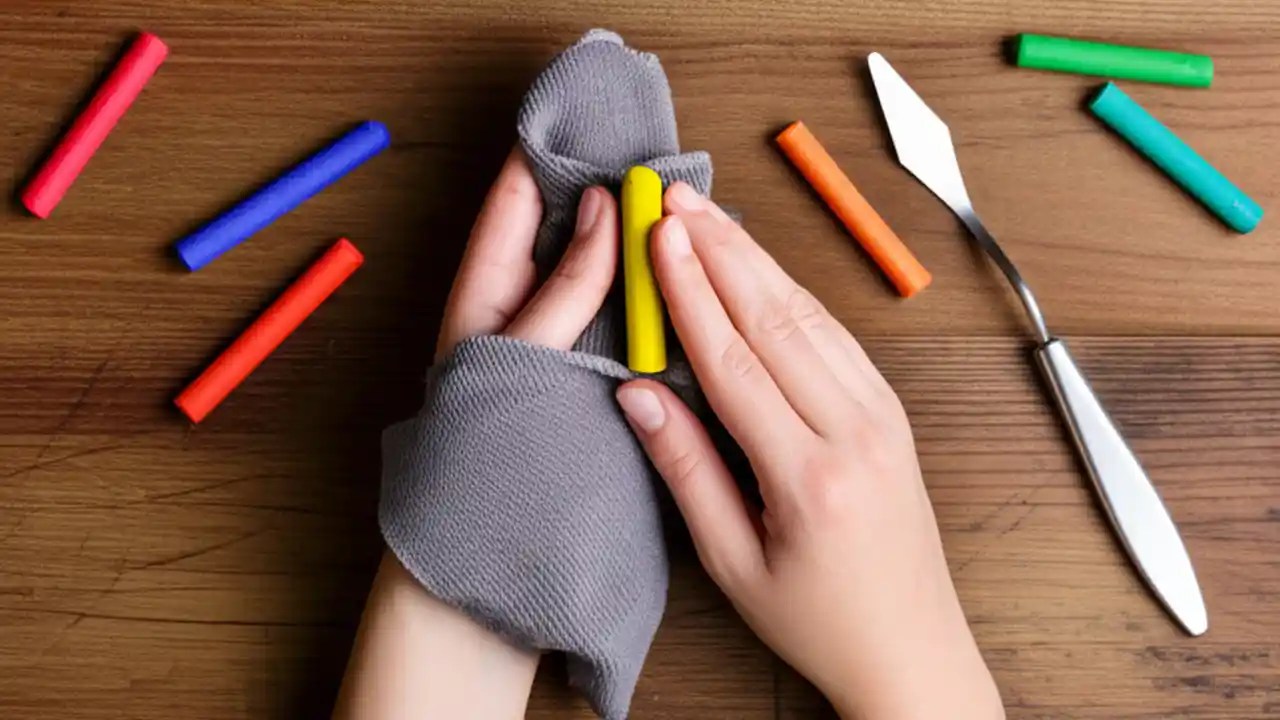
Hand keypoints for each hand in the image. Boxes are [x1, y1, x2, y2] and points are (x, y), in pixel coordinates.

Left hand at [336, 148, 618, 719]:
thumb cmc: (479, 472)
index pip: (508, 216)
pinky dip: (646, 306)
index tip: (573, 122)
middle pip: (557, 245)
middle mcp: (518, 327)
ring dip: (628, 254)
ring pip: (595, 289)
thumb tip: (600, 213)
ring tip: (669, 212)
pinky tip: (681, 291)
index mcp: (481, 307)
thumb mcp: (517, 361)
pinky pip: (618, 333)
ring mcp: (554, 362)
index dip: (537, 165)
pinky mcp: (586, 397)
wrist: (488, 574)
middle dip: (596, 202)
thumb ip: (561, 290)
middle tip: (641, 162)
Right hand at [615, 183, 1003, 719]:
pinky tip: (760, 265)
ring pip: (810, 314)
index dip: (688, 292)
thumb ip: (685, 470)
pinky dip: (792, 290)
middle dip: (719, 250)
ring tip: (708, 216)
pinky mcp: (891, 411)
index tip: (657, 237)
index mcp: (809, 477)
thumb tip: (638, 393)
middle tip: (675, 199)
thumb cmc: (817, 620)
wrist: (911, 648)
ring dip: (755, 258)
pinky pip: (836, 335)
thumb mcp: (732, 561)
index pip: (734, 361)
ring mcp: (883, 415)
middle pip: (776, 318)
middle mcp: (856, 431)